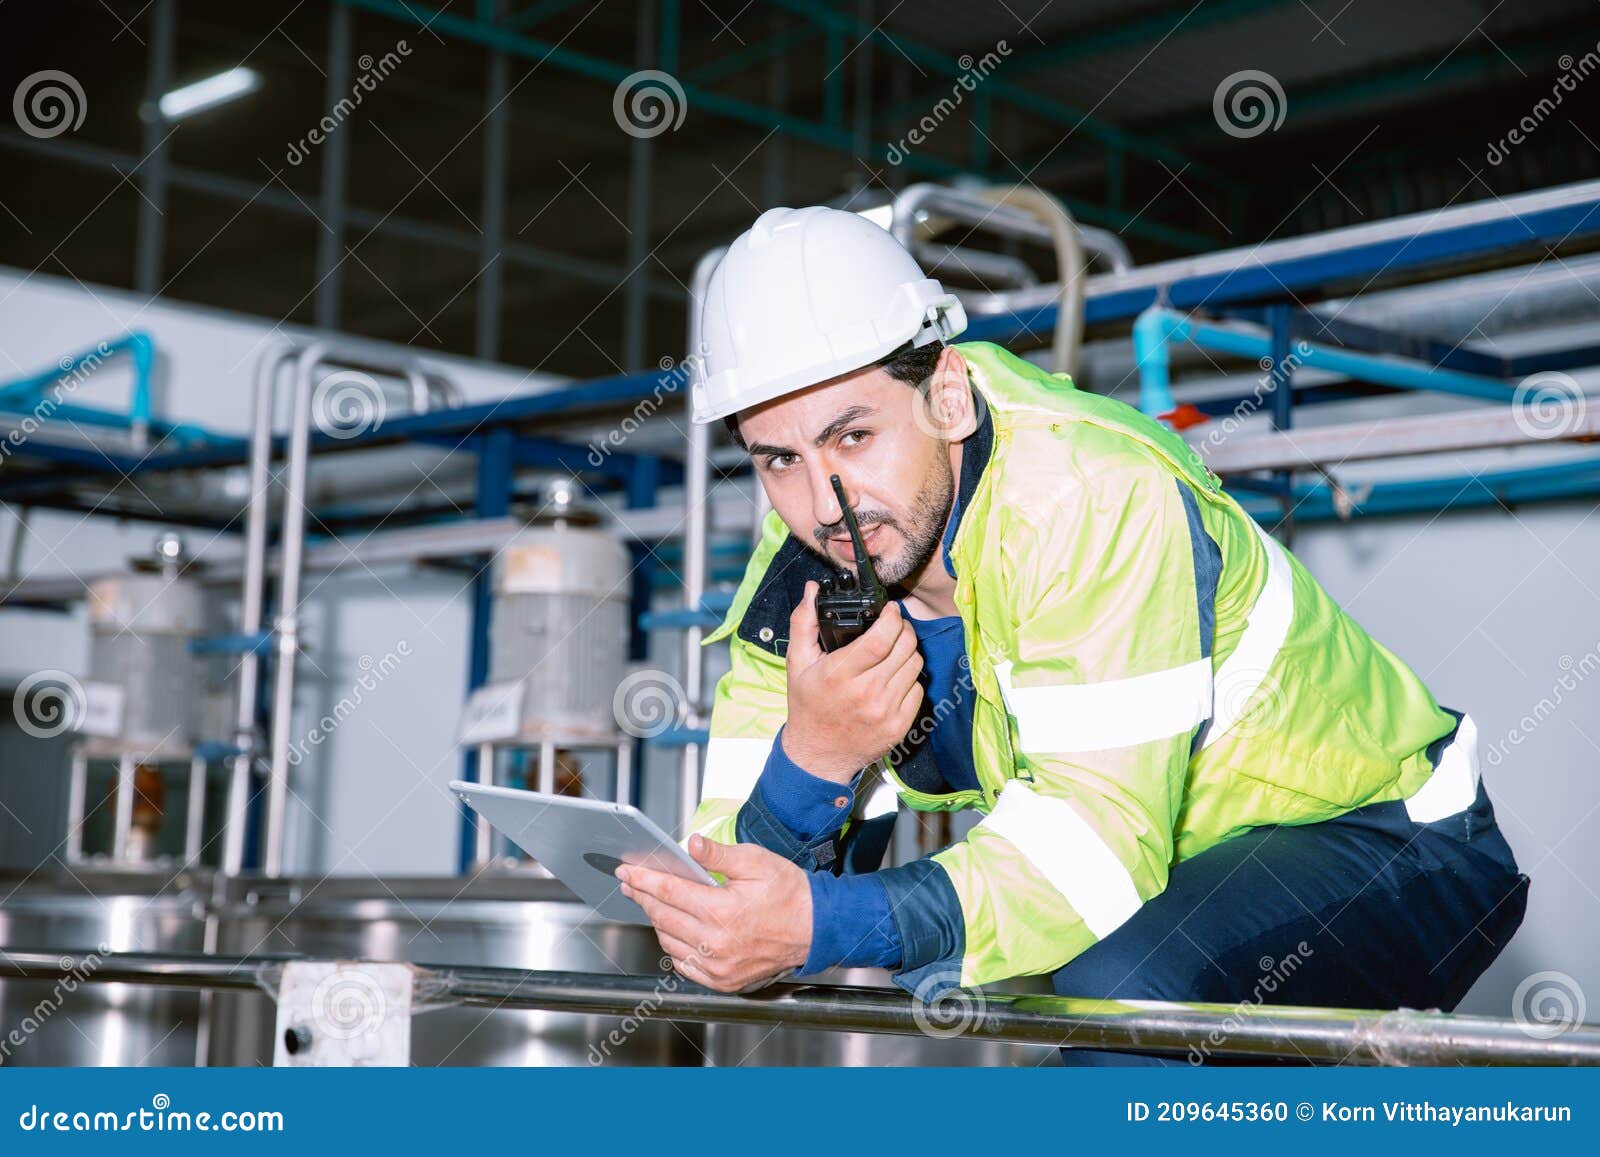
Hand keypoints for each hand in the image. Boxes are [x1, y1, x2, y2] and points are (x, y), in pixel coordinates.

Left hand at [617, 835, 810, 992]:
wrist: (815, 928)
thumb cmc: (789, 894)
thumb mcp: (755, 862)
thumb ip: (718, 854)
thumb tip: (690, 845)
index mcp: (722, 911)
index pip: (669, 891)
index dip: (643, 878)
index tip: (627, 871)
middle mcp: (715, 944)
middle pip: (663, 916)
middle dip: (643, 896)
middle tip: (632, 883)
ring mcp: (718, 967)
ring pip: (669, 941)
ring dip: (657, 920)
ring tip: (653, 901)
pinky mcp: (722, 981)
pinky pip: (683, 964)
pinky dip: (674, 944)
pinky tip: (675, 928)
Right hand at [782, 583, 924, 782]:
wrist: (818, 754)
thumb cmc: (808, 706)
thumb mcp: (798, 663)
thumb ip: (803, 622)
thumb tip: (812, 590)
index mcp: (840, 674)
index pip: (881, 638)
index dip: (892, 618)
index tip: (891, 610)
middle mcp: (866, 693)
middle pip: (905, 647)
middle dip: (903, 630)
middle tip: (894, 627)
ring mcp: (886, 711)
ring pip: (915, 665)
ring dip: (908, 652)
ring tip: (894, 651)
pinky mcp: (900, 726)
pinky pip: (918, 689)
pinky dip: (910, 679)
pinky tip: (894, 677)